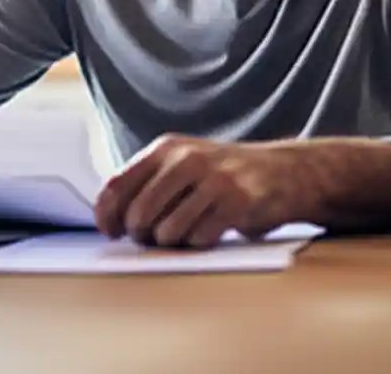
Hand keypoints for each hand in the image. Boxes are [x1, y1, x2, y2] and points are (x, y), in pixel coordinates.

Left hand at [93, 135, 304, 248]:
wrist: (283, 172)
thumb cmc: (223, 176)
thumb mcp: (182, 166)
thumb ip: (149, 183)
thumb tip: (111, 219)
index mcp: (166, 148)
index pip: (117, 184)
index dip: (107, 215)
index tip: (110, 233)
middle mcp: (187, 159)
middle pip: (139, 214)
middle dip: (142, 236)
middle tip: (155, 238)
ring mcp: (213, 179)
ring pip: (167, 232)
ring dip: (174, 243)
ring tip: (188, 232)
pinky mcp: (237, 202)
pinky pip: (200, 239)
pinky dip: (200, 244)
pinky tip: (211, 232)